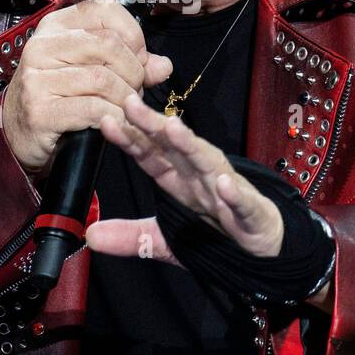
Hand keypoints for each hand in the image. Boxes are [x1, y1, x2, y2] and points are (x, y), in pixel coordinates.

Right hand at [1, 0, 172, 175]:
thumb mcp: (91, 70)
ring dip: (125, 97)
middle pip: (108, 45)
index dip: (133, 33)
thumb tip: (164, 66)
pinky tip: (113, 121)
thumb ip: (130, 64)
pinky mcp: (39, 110)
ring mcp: (37, 78)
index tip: (139, 58)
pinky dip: (112, 117)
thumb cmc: (60, 97)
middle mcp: (42, 45)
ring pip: (103, 78)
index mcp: (56, 26)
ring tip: (125, 107)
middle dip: (133, 71)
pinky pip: (92, 108)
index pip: (105, 10)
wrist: (18, 135)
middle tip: (135, 89)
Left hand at [87, 92, 284, 263]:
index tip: (105, 120)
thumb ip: (131, 237)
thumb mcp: (165, 242)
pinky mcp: (251, 213)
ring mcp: (226, 192)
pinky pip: (241, 202)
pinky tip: (223, 183)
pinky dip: (233, 193)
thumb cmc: (216, 233)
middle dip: (153, 125)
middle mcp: (200, 178)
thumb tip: (91, 235)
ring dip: (191, 146)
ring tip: (172, 127)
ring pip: (207, 163)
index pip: (149, 156)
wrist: (263, 251)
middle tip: (130, 103)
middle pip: (174, 148)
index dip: (129, 138)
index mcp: (178, 182)